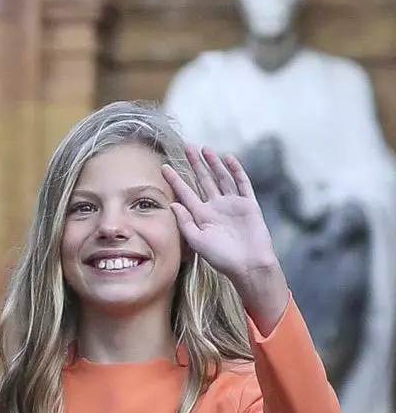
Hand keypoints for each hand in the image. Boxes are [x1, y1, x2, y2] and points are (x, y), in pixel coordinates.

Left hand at [163, 147, 289, 328]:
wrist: (248, 265)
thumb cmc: (221, 258)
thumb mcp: (197, 241)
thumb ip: (184, 222)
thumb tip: (172, 204)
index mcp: (200, 216)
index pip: (185, 193)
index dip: (175, 180)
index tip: (163, 167)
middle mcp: (215, 207)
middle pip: (203, 180)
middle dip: (195, 164)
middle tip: (187, 147)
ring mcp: (232, 204)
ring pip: (221, 178)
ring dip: (213, 163)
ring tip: (204, 149)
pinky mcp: (248, 205)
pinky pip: (242, 184)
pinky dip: (236, 171)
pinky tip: (228, 158)